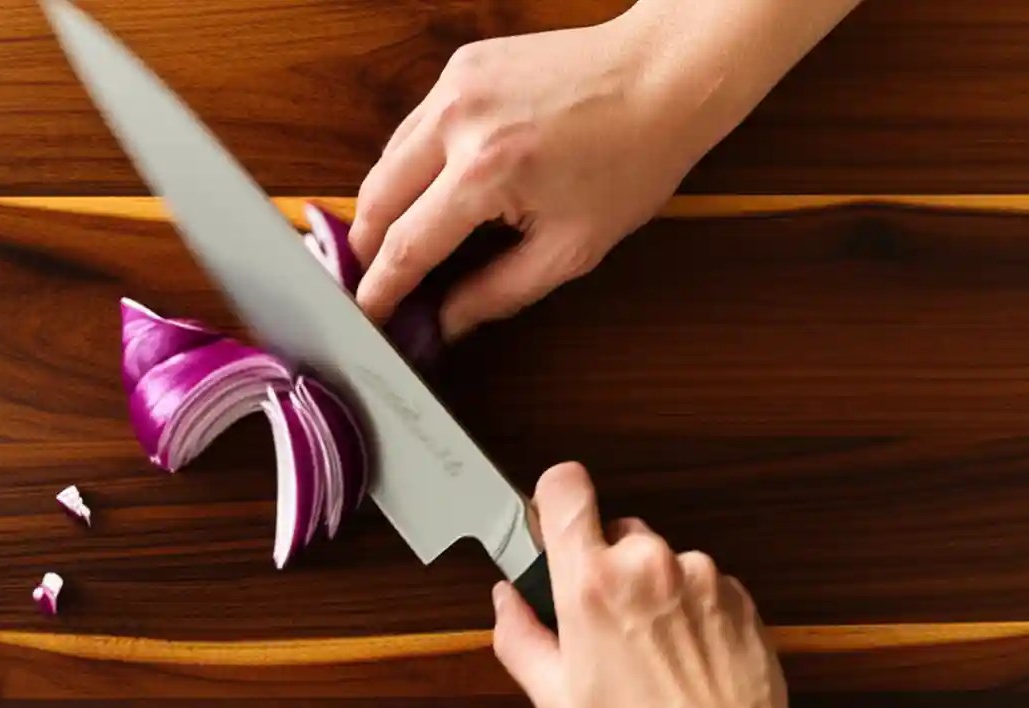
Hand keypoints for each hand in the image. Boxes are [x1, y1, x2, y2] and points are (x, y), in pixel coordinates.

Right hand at [350, 0, 862, 339]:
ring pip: (387, 158)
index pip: (407, 246)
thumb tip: (448, 321)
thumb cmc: (633, 159)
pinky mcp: (461, 65)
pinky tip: (424, 188)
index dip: (380, 288)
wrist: (663, 77)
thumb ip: (500, 292)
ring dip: (383, 205)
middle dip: (366, 247)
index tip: (366, 314)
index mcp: (486, 173)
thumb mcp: (572, 248)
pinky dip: (409, 163)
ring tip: (391, 242)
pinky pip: (414, 125)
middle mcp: (457, 121)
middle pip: (377, 198)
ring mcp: (454, 85)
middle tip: (370, 281)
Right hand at [493, 462, 786, 707]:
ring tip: (652, 652)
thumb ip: (520, 637)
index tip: (553, 518)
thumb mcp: (558, 698)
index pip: (565, 487)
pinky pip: (701, 584)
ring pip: (662, 560)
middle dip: (606, 567)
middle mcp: (650, 565)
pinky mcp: (739, 595)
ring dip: (653, 591)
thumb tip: (508, 601)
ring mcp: (702, 576)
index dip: (554, 496)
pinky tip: (684, 657)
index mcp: (594, 583)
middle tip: (604, 625)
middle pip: (616, 531)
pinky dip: (690, 609)